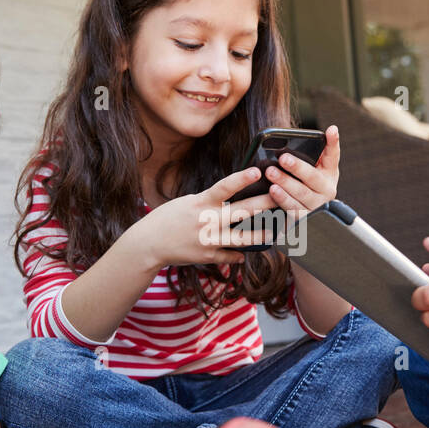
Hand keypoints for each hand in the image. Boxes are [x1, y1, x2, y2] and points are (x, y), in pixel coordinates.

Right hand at [130, 167, 280, 268]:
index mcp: (201, 203)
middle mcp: (207, 221)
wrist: (148, 244)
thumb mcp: (187, 203)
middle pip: (242, 212)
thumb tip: (231, 197)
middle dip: (264, 204)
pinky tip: (246, 253)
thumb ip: (209, 201)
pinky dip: (238, 254)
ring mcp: (209, 240)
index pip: (224, 187)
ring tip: (276, 232)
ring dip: (261, 235)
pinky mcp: (207, 256)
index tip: (257, 171)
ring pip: (242, 238)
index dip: (241, 179)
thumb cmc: (167, 219)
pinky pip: (230, 256)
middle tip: (281, 198)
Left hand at [264, 124, 339, 217]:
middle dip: (297, 167)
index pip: (333, 155)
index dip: (333, 142)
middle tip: (283, 158)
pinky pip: (293, 209)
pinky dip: (282, 200)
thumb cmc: (306, 183)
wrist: (305, 210)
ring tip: (271, 173)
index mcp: (330, 173)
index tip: (331, 130)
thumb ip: (316, 150)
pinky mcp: (305, 219)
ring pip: (301, 194)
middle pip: (312, 177)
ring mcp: (317, 206)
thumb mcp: (314, 167)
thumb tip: (331, 130)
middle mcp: (327, 190)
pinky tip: (272, 191)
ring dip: (286, 183)